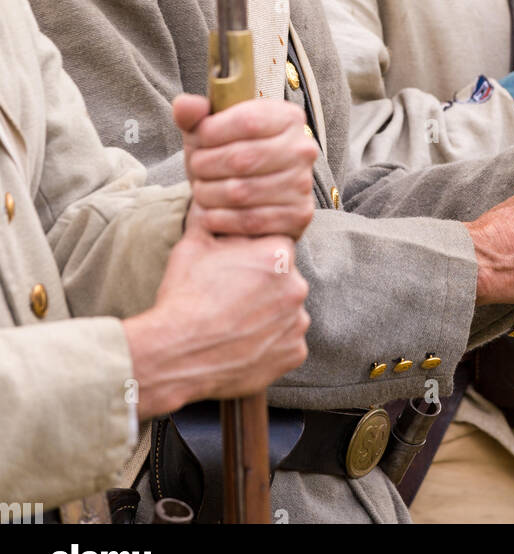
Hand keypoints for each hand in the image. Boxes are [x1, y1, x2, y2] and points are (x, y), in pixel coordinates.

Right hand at [124, 225, 309, 417]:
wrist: (176, 354)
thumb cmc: (184, 297)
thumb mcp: (193, 245)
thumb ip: (211, 218)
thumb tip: (208, 199)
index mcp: (278, 254)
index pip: (276, 246)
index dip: (253, 257)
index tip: (236, 270)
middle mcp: (297, 286)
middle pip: (284, 279)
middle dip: (263, 286)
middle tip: (231, 298)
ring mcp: (297, 322)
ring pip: (286, 311)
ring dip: (268, 314)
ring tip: (235, 322)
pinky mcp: (294, 353)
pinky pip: (286, 342)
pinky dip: (270, 343)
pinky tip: (243, 343)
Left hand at [175, 94, 317, 239]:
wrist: (246, 196)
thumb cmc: (229, 155)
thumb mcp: (210, 132)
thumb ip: (194, 115)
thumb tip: (184, 105)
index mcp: (288, 117)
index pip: (247, 121)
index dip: (212, 132)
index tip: (196, 139)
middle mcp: (303, 148)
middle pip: (242, 158)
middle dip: (206, 165)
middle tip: (196, 168)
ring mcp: (304, 183)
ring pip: (241, 192)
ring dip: (208, 194)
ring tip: (201, 190)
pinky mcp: (299, 215)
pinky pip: (250, 220)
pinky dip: (220, 218)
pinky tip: (210, 213)